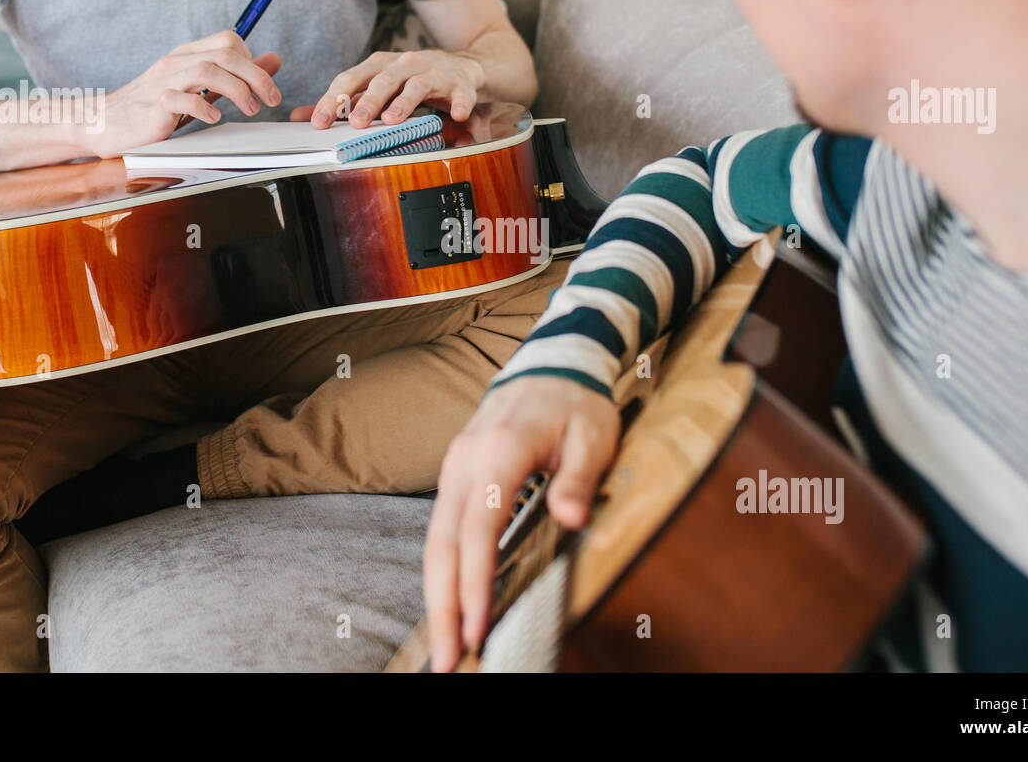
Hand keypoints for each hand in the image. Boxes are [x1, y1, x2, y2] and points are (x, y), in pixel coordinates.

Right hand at [88, 31, 281, 156]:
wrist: (103, 122)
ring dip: (237, 90)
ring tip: (250, 109)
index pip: (229, 40)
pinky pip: (180, 99)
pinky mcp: (154, 106)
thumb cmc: (153, 107)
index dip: (252, 60)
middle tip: (272, 100)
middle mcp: (176, 62)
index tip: (263, 86)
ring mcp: (163, 82)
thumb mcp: (197, 87)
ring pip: (206, 70)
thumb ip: (235, 74)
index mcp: (187, 55)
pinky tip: (214, 119)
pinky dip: (203, 108)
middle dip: (257, 76)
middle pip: (225, 54)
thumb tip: (274, 59)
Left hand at [296, 49, 483, 129]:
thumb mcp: (376, 87)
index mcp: (379, 66)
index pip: (351, 80)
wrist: (462, 67)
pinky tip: (457, 116)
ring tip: (393, 120)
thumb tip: (301, 118)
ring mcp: (432, 73)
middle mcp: (404, 65)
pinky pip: (459, 94)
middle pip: (382, 81)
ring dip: (404, 103)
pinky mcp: (459, 83)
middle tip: (356, 123)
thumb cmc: (412, 81)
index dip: (334, 100)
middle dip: (368, 101)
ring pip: (416, 86)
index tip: (318, 122)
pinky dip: (459, 103)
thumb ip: (343, 104)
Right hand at [423, 376, 620, 671]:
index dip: (475, 582)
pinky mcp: (456, 473)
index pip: (479, 529)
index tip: (476, 628)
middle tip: (446, 660)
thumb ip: (579, 479)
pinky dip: (442, 569)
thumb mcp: (593, 437)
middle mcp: (466, 461)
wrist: (553, 365)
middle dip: (442, 605)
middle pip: (442, 543)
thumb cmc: (577, 404)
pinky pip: (442, 528)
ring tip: (445, 644)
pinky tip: (450, 601)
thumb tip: (572, 517)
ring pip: (434, 539)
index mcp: (500, 451)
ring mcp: (455, 466)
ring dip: (436, 593)